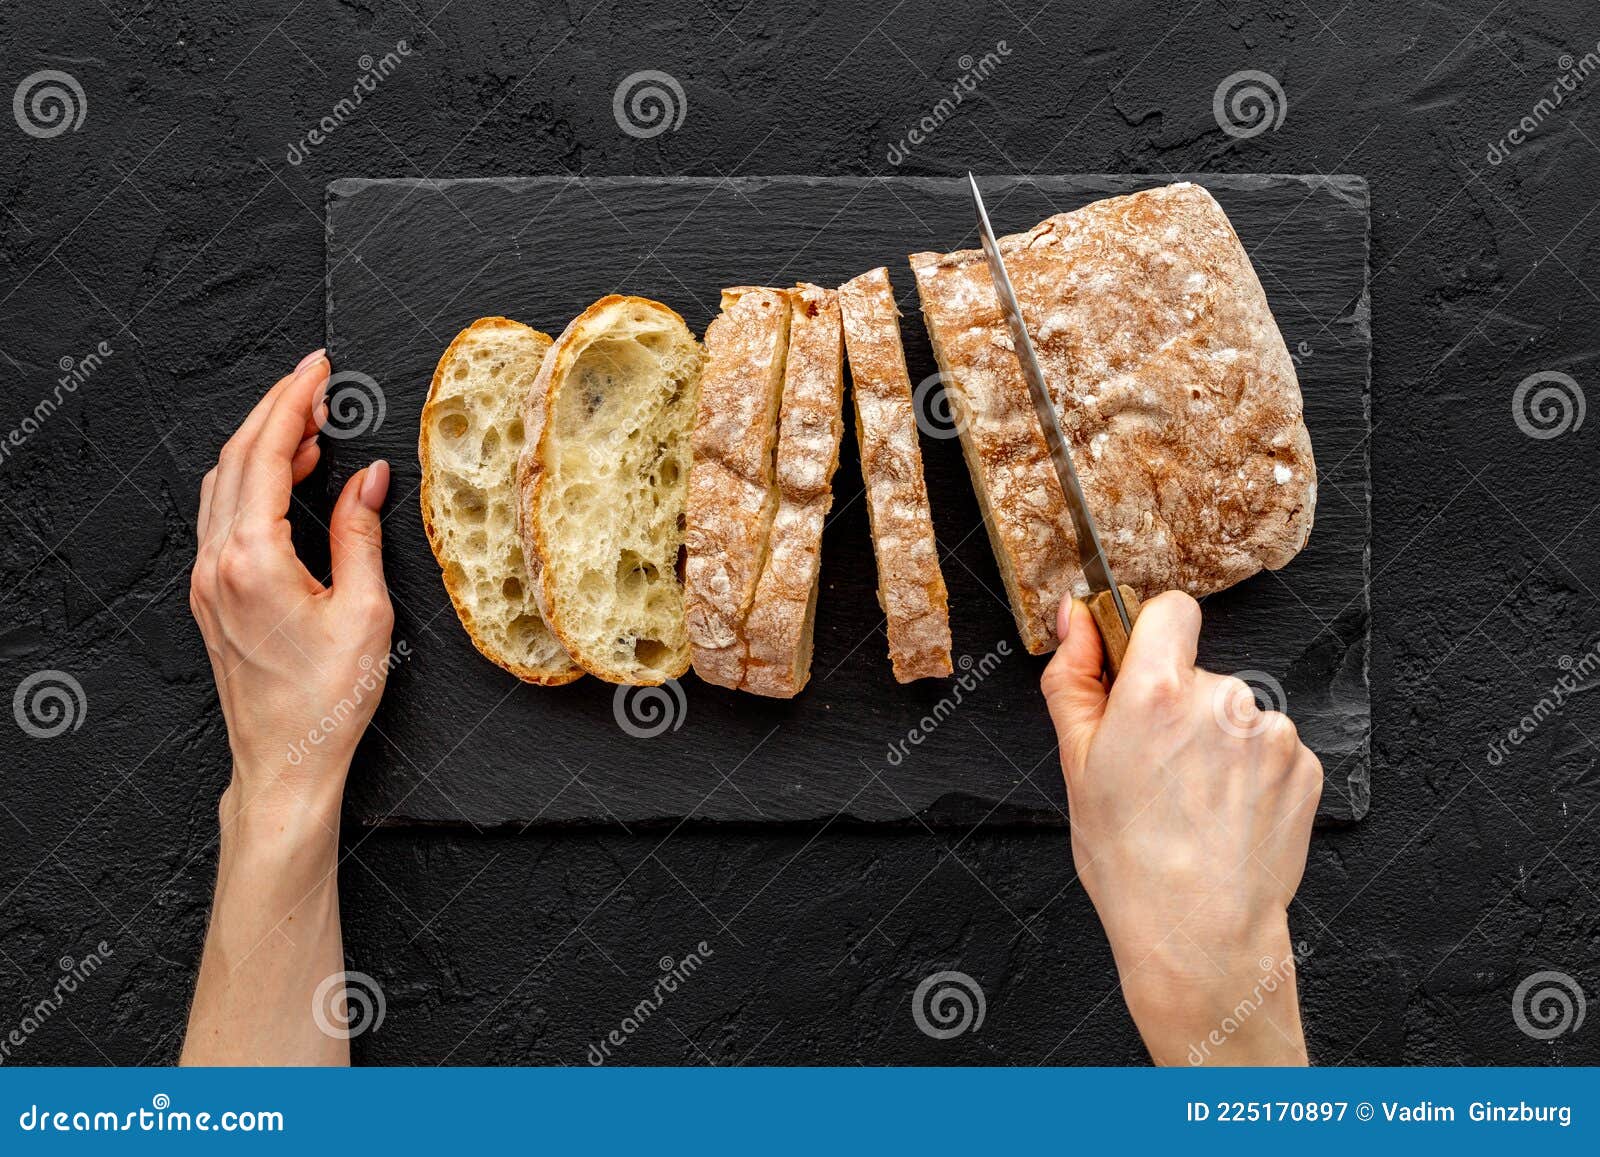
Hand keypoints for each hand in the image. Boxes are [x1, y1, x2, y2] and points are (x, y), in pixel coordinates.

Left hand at [190, 349, 393, 834]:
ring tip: (309, 425)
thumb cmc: (326, 701)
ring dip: (261, 445)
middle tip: (313, 380)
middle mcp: (217, 563)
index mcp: (252, 559)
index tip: (316, 367)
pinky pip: (223, 516)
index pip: (267, 455)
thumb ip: (361, 536)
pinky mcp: (212, 597)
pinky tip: (287, 480)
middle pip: (236, 459)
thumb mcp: (365, 613)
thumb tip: (368, 479)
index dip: (293, 402)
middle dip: (275, 410)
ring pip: (222, 485)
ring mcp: (208, 580)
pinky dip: (252, 482)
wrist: (284, 762)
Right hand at [1041, 591, 1321, 1065]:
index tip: (1140, 673)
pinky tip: (1226, 816)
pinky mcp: (1305, 764)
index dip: (1151, 637)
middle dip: (1178, 709)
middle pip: (1197, 674)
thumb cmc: (1128, 858)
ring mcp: (1270, 732)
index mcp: (1157, 690)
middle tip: (1155, 772)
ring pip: (1234, 715)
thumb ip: (1074, 677)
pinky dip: (1250, 773)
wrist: (1199, 934)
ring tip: (1194, 805)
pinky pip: (1269, 748)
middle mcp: (1221, 699)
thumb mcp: (1076, 763)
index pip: (1169, 610)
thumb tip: (1076, 618)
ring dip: (1216, 744)